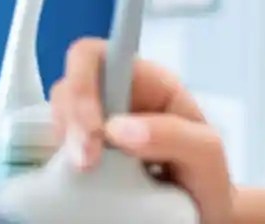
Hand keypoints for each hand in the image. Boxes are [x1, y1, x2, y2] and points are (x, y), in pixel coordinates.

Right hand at [49, 37, 234, 223]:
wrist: (199, 212)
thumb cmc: (206, 176)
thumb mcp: (205, 152)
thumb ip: (173, 134)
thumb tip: (119, 128)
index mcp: (148, 83)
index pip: (99, 56)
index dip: (83, 83)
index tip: (95, 131)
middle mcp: (117, 99)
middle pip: (68, 86)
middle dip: (71, 121)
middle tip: (86, 164)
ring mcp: (96, 128)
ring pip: (58, 118)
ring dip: (65, 144)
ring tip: (86, 173)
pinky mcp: (83, 156)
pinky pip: (57, 150)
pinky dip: (61, 163)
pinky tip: (79, 180)